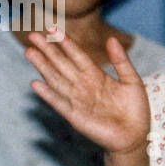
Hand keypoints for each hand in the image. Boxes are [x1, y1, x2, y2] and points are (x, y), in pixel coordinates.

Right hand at [25, 32, 150, 154]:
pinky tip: (35, 83)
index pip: (77, 55)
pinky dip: (47, 94)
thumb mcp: (132, 81)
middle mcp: (83, 85)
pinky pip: (59, 103)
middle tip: (32, 35)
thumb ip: (121, 61)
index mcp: (96, 75)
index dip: (65, 42)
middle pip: (62, 64)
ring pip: (56, 79)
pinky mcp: (75, 116)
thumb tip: (111, 39)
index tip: (52, 28)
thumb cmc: (135, 110)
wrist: (135, 137)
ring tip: (29, 52)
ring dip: (43, 66)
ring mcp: (77, 100)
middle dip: (48, 50)